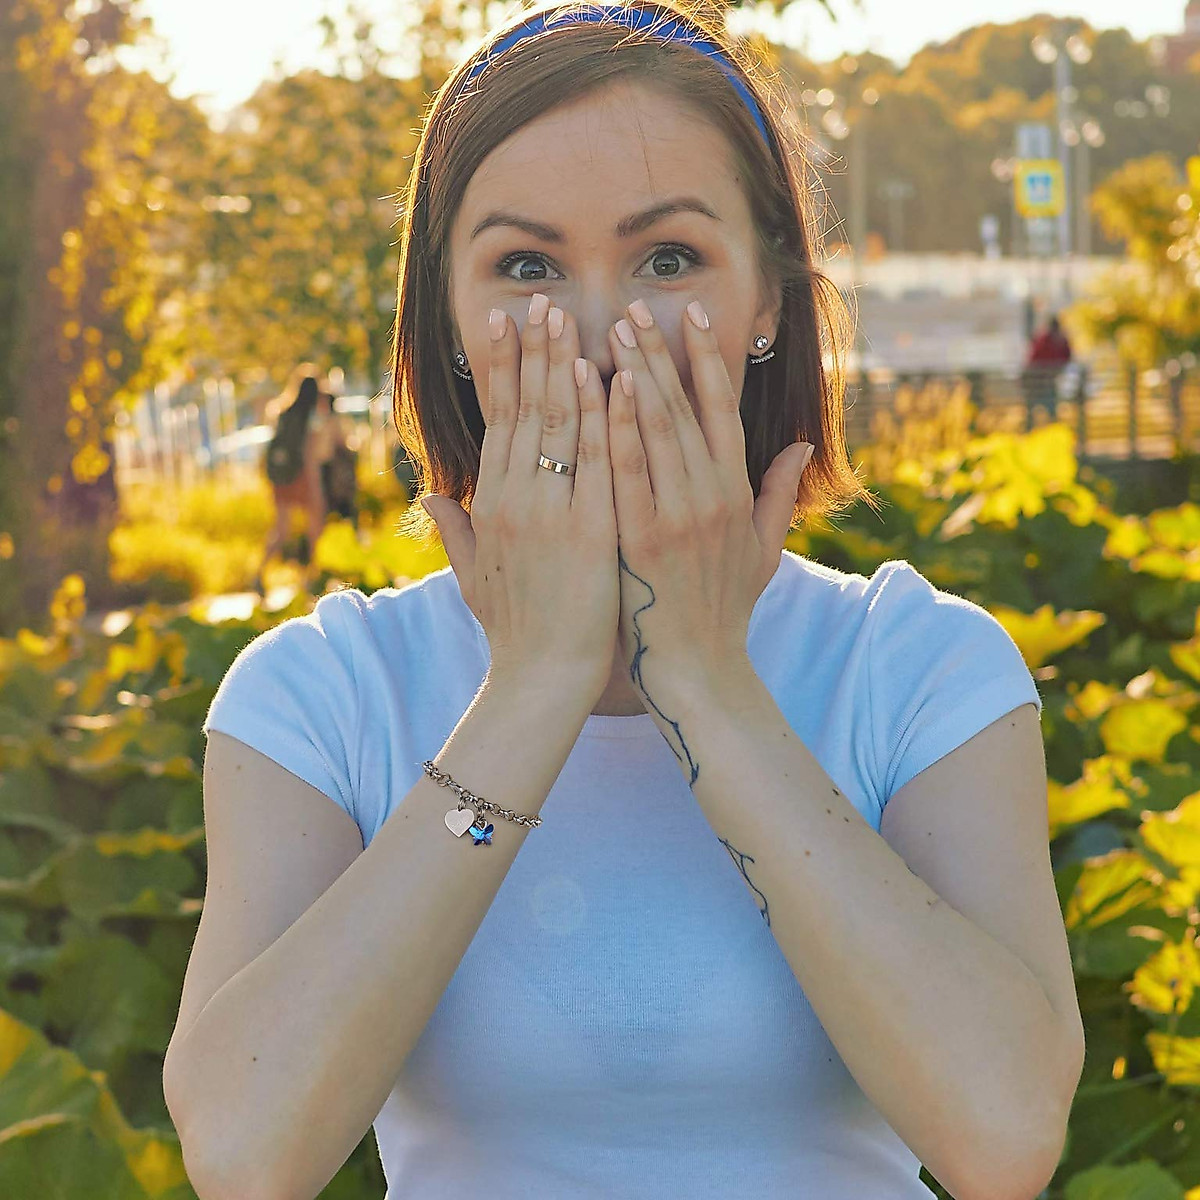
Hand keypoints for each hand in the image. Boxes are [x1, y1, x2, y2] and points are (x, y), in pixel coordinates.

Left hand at [605, 298, 814, 708]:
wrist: (697, 669)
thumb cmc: (724, 610)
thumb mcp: (763, 551)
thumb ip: (778, 495)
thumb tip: (796, 446)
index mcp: (736, 493)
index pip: (723, 412)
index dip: (708, 362)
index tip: (691, 319)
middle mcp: (711, 496)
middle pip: (684, 409)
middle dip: (658, 354)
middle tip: (633, 308)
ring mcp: (677, 515)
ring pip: (656, 430)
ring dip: (634, 374)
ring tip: (611, 329)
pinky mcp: (641, 537)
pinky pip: (626, 471)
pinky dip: (615, 427)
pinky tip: (600, 389)